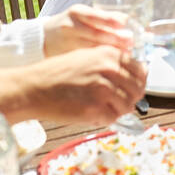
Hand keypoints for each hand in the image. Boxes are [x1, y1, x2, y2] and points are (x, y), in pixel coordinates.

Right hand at [22, 46, 145, 124]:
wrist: (34, 88)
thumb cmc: (56, 74)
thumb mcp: (87, 58)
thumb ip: (110, 64)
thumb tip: (133, 77)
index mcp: (109, 55)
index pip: (141, 71)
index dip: (138, 83)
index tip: (132, 89)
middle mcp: (109, 69)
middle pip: (138, 90)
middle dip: (131, 98)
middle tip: (117, 103)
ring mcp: (103, 89)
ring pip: (128, 106)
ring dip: (117, 110)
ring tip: (100, 108)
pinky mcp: (96, 108)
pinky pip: (113, 118)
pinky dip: (104, 119)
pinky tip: (91, 114)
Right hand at [42, 5, 135, 56]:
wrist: (44, 38)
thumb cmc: (70, 25)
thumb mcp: (83, 15)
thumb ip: (104, 17)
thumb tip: (127, 19)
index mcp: (76, 13)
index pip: (94, 16)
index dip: (109, 21)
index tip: (124, 25)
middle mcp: (70, 26)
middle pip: (95, 34)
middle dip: (115, 39)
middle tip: (130, 43)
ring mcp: (67, 43)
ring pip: (92, 48)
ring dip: (110, 52)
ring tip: (125, 54)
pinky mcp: (67, 57)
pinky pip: (86, 60)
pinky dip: (100, 62)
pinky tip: (111, 64)